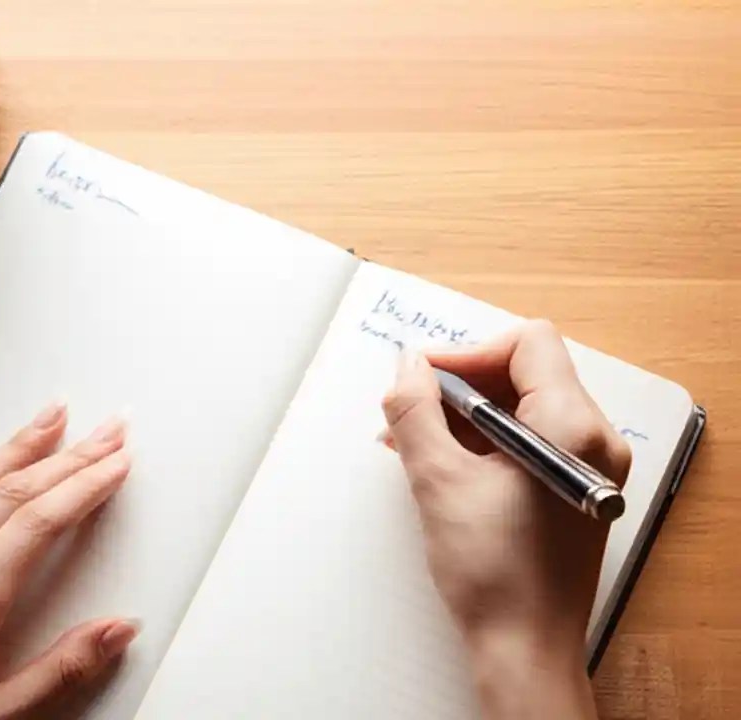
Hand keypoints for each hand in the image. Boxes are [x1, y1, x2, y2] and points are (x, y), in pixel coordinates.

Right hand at [382, 320, 631, 719]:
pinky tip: (442, 464)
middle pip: (526, 373)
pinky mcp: (574, 489)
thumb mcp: (438, 481)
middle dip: (460, 385)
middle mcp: (593, 440)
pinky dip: (485, 441)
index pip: (527, 344)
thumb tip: (407, 367)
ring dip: (466, 415)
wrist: (523, 646)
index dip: (468, 353)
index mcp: (572, 428)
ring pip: (523, 407)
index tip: (423, 380)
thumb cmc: (493, 575)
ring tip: (414, 442)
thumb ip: (415, 412)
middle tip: (410, 411)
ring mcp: (589, 466)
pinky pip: (529, 440)